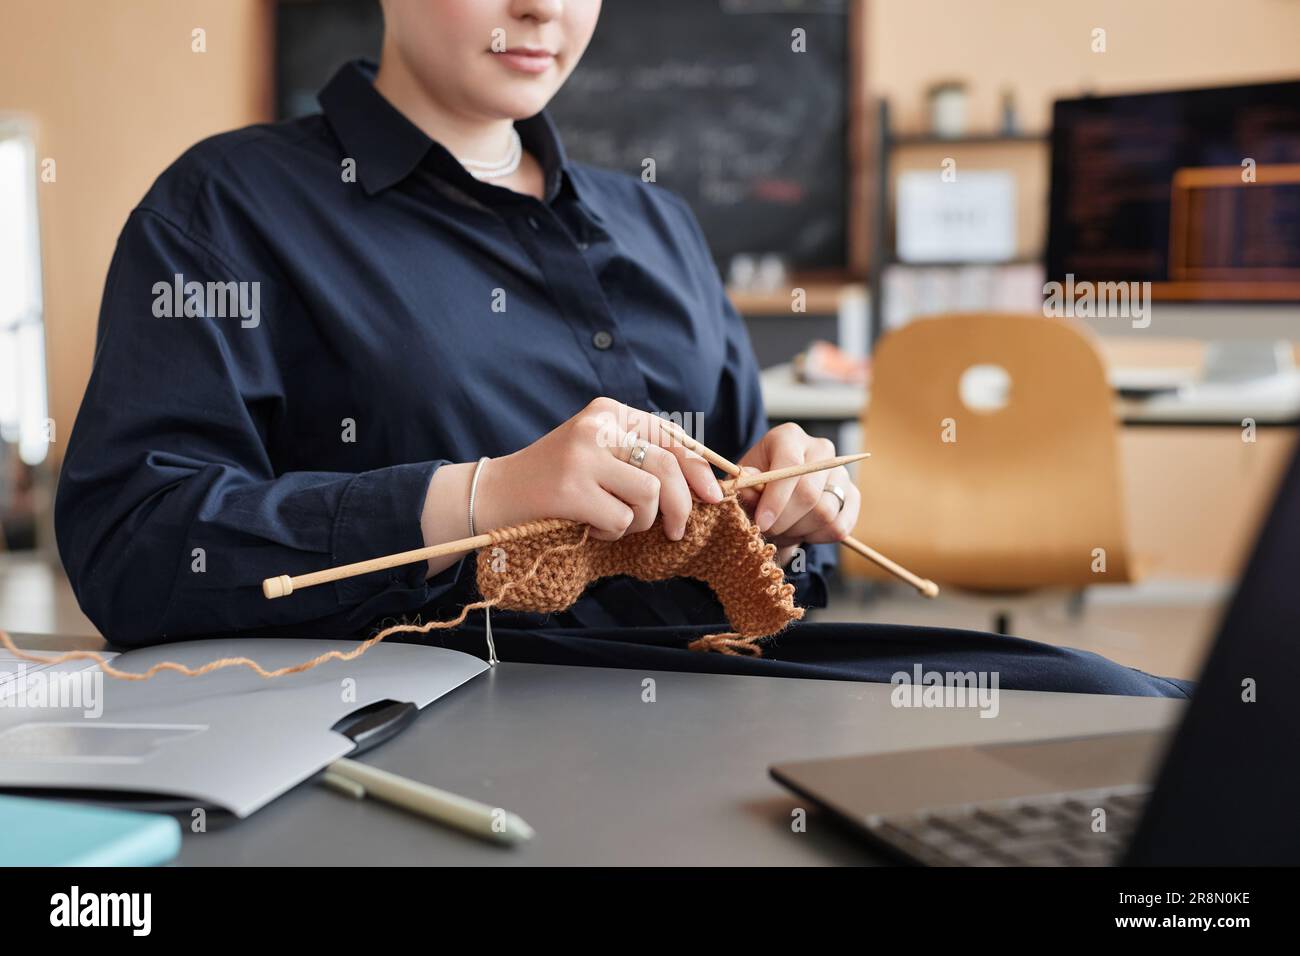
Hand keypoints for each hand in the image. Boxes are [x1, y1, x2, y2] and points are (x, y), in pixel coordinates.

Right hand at [473, 398, 723, 541]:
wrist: (494, 494)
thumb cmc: (554, 480)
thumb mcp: (599, 453)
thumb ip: (642, 457)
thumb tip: (706, 483)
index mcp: (609, 411)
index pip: (670, 437)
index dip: (698, 469)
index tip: (714, 496)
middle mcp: (597, 426)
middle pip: (666, 466)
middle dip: (680, 505)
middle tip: (676, 530)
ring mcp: (583, 455)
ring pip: (648, 494)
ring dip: (640, 522)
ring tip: (615, 523)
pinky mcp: (571, 488)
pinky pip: (620, 520)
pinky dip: (612, 534)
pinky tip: (590, 528)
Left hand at [736, 423, 860, 550]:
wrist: (778, 499)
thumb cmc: (757, 488)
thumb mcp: (743, 485)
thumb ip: (745, 487)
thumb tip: (746, 487)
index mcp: (789, 437)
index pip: (790, 465)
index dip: (776, 498)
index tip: (762, 523)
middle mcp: (820, 449)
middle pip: (808, 493)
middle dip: (784, 520)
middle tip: (768, 530)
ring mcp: (840, 472)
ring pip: (825, 513)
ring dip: (798, 530)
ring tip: (782, 528)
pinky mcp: (853, 496)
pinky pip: (839, 526)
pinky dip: (816, 537)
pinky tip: (802, 530)